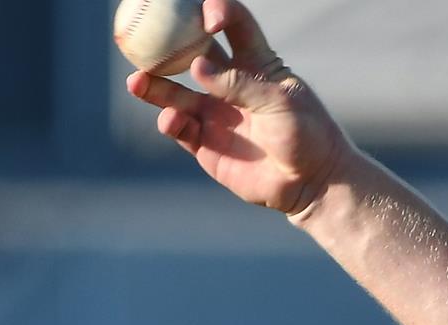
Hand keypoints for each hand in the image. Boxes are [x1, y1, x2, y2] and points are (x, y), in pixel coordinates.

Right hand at [123, 0, 349, 215]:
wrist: (311, 184)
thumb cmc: (308, 136)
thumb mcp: (281, 103)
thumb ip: (240, 85)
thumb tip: (197, 67)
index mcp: (256, 63)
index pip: (234, 26)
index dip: (217, 11)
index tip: (205, 16)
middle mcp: (230, 84)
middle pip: (191, 55)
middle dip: (166, 44)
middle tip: (144, 37)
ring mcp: (216, 113)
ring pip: (176, 93)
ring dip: (154, 86)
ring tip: (136, 82)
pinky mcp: (207, 144)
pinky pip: (180, 129)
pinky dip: (171, 123)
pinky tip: (170, 119)